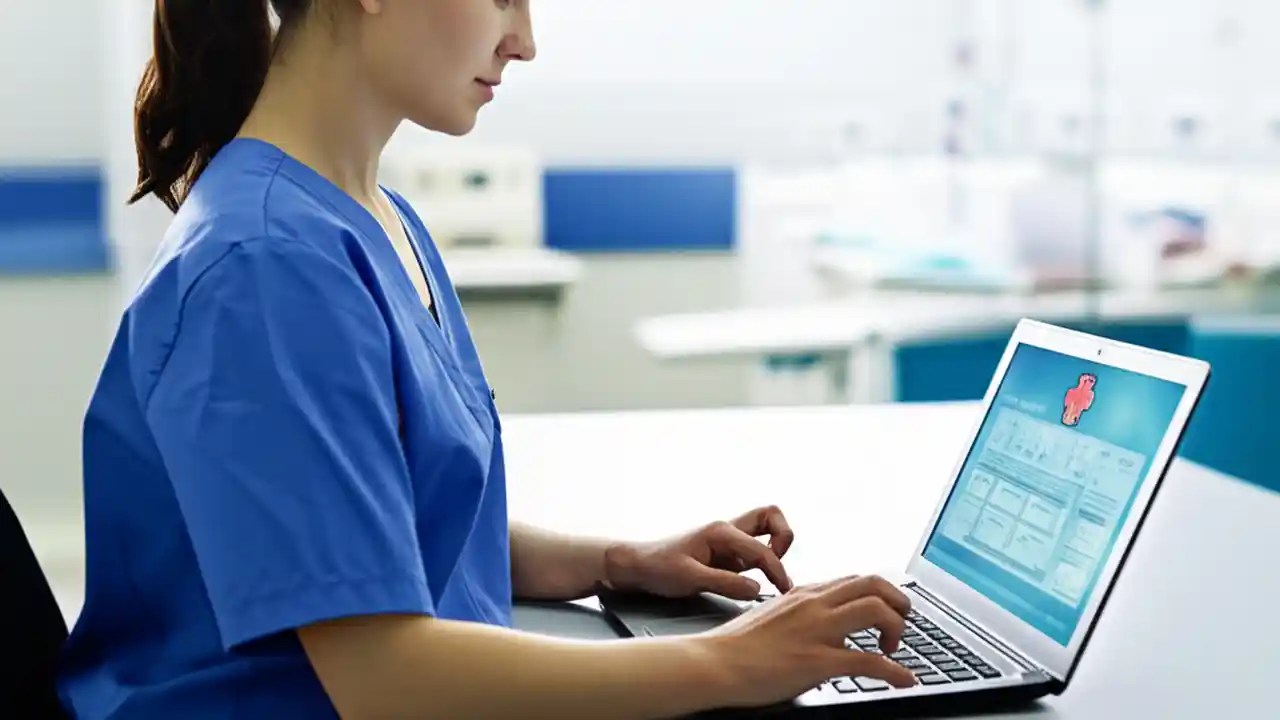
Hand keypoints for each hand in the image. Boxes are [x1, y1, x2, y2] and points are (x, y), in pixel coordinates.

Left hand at [603, 505, 794, 599]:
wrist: (638, 566)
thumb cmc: (659, 568)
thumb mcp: (689, 578)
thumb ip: (724, 583)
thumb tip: (757, 589)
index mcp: (721, 532)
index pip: (762, 550)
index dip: (776, 571)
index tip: (782, 592)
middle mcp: (728, 530)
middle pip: (771, 514)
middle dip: (784, 537)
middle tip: (776, 568)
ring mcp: (729, 541)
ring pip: (765, 529)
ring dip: (776, 548)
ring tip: (771, 577)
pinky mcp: (727, 554)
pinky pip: (755, 550)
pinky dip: (764, 562)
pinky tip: (757, 583)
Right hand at [700, 575, 916, 707]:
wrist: (714, 663)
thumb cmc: (736, 646)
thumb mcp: (772, 617)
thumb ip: (798, 615)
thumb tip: (816, 625)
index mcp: (803, 595)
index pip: (853, 580)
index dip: (878, 593)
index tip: (885, 610)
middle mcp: (814, 605)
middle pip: (873, 584)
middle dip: (898, 600)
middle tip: (902, 621)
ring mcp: (817, 631)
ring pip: (876, 610)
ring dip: (896, 628)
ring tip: (895, 647)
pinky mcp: (818, 661)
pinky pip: (868, 661)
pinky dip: (894, 672)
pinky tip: (904, 680)